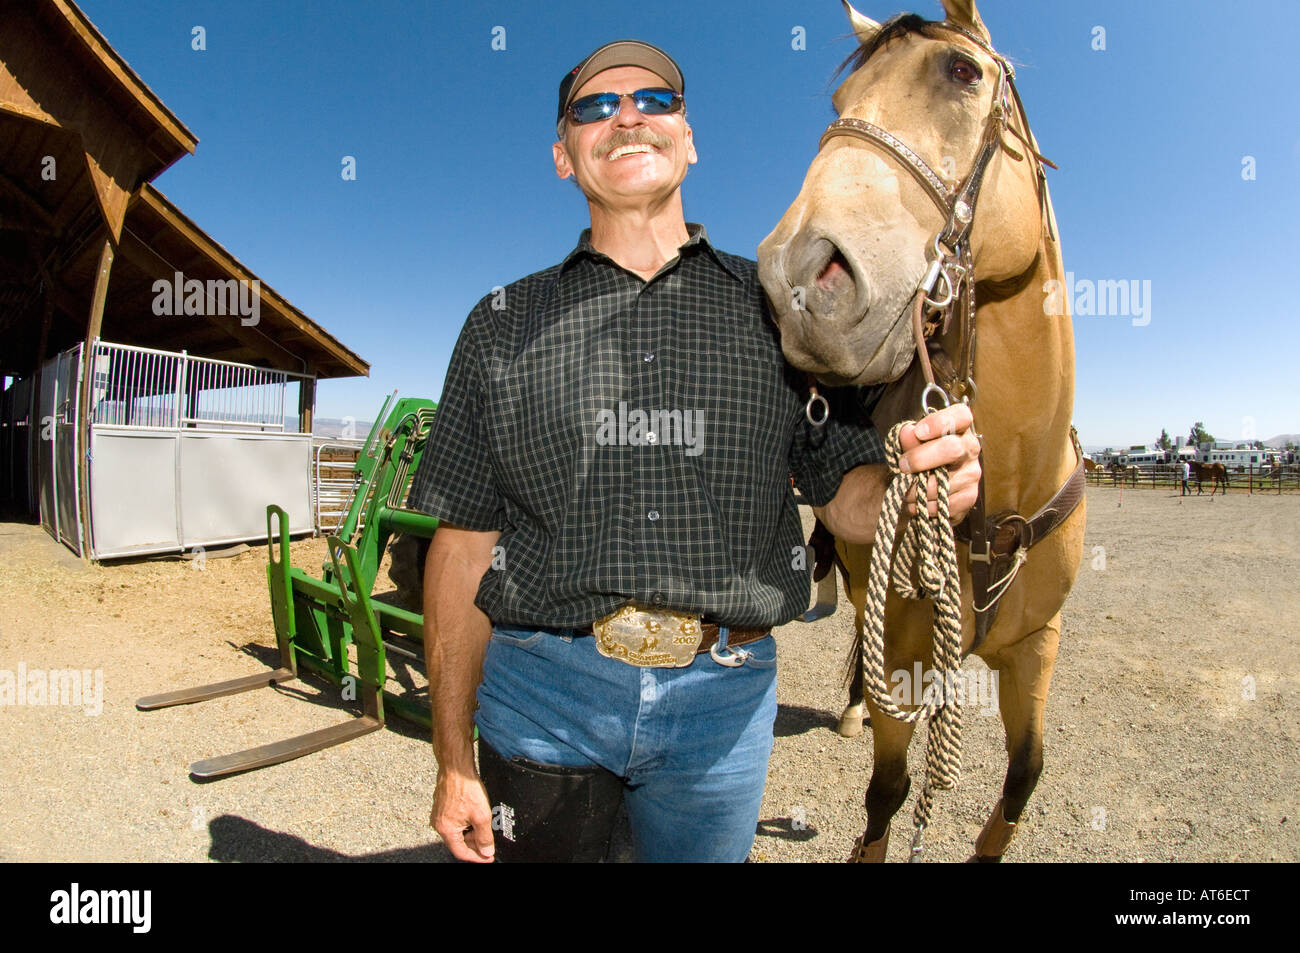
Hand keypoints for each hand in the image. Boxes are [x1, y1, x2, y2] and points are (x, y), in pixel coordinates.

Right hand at [431, 770, 495, 862]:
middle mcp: (439, 823)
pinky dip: (467, 822)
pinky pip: (456, 820)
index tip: (487, 858)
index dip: (476, 857)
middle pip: (459, 842)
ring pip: (458, 831)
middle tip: (489, 842)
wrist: (456, 766)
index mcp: (445, 829)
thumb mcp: (481, 816)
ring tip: (484, 825)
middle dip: (475, 843)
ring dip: (471, 831)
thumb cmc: (465, 787)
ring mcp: (439, 814)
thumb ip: (485, 837)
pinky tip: (476, 815)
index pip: (461, 852)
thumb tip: (486, 851)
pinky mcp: (443, 805)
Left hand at [897, 404, 980, 523]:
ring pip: (943, 483)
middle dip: (921, 459)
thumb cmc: (919, 455)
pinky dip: (924, 505)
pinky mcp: (969, 496)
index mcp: (959, 427)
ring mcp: (972, 473)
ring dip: (917, 489)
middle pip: (953, 449)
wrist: (925, 483)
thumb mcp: (911, 443)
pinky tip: (918, 500)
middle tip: (903, 465)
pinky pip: (943, 504)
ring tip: (906, 488)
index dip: (940, 422)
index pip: (961, 415)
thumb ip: (909, 438)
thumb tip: (908, 432)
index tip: (918, 432)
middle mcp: (971, 448)